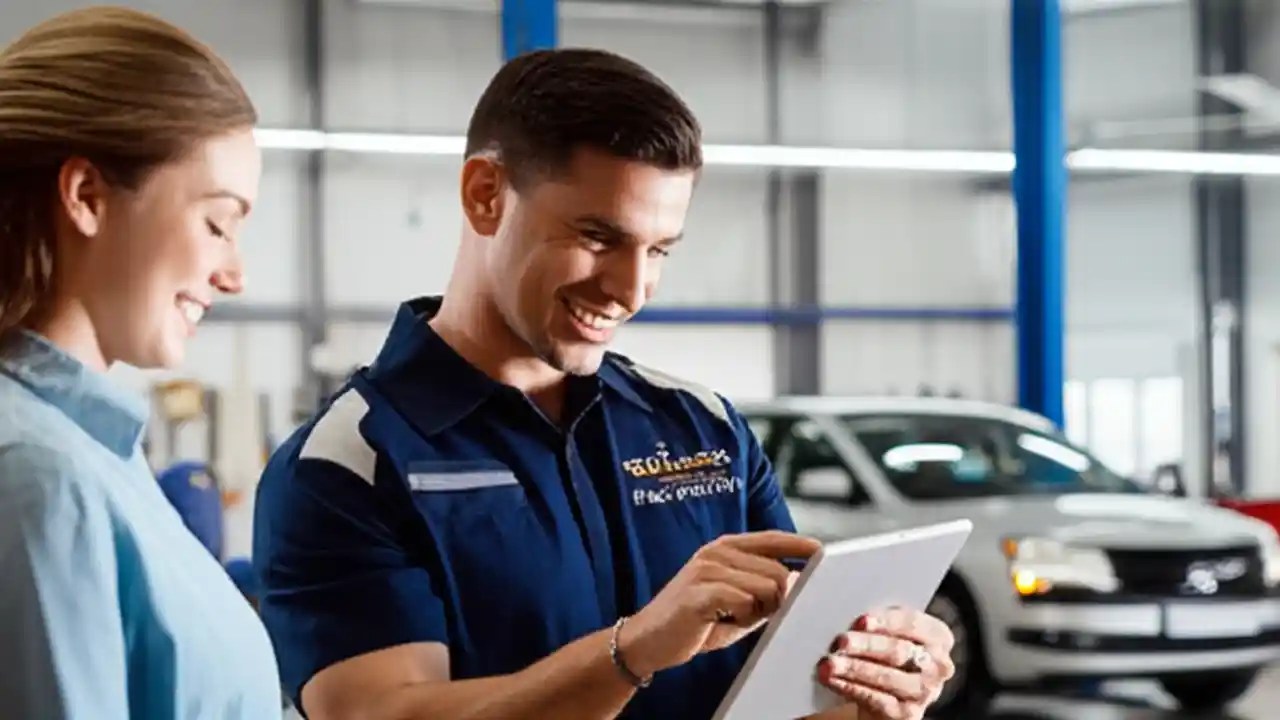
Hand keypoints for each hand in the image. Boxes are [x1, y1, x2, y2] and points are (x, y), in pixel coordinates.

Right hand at [620, 530, 819, 676]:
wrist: (649, 640)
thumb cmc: (697, 621)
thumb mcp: (740, 604)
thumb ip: (767, 593)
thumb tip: (801, 585)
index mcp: (726, 547)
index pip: (772, 539)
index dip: (800, 545)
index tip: (824, 553)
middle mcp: (717, 552)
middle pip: (777, 570)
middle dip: (779, 598)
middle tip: (756, 614)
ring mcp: (707, 569)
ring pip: (765, 585)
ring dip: (759, 610)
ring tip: (734, 617)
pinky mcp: (700, 592)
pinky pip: (743, 600)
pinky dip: (742, 616)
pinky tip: (723, 620)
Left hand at [816, 607, 955, 719]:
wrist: (890, 694)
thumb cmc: (885, 653)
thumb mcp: (889, 633)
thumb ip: (878, 622)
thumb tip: (847, 611)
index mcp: (937, 636)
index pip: (912, 623)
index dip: (885, 621)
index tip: (860, 620)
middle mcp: (938, 665)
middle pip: (898, 651)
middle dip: (866, 645)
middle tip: (840, 641)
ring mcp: (925, 692)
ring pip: (887, 677)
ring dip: (854, 669)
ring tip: (828, 663)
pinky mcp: (908, 714)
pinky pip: (877, 700)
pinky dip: (851, 688)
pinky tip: (834, 680)